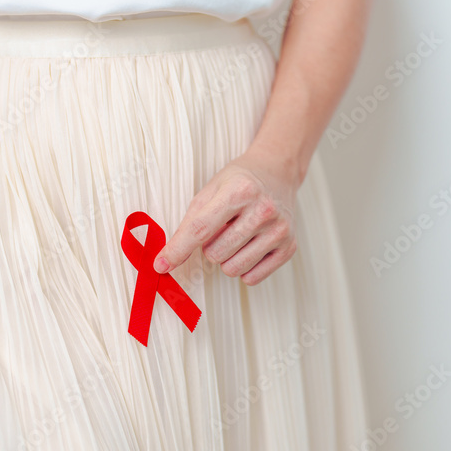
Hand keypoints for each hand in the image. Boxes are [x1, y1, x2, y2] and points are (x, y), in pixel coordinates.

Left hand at [154, 147, 300, 285]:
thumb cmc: (240, 182)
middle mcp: (263, 210)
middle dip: (210, 247)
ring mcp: (280, 230)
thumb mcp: (211, 190)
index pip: (200, 229)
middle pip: (215, 254)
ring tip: (236, 237)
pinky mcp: (290, 247)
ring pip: (233, 269)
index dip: (177, 249)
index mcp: (240, 191)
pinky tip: (250, 248)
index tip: (160, 265)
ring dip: (227, 259)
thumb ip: (191, 222)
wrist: (277, 172)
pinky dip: (244, 268)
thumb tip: (169, 257)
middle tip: (222, 229)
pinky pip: (252, 278)